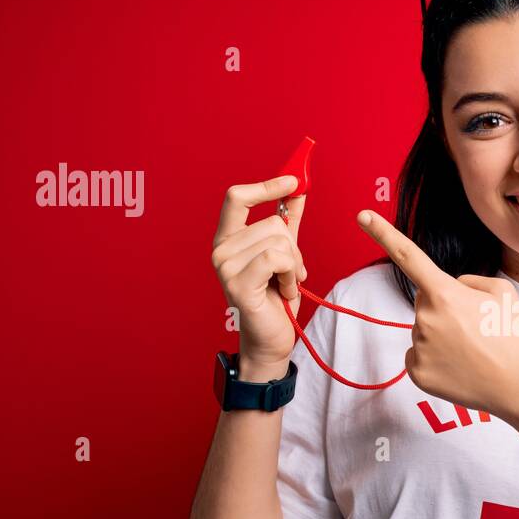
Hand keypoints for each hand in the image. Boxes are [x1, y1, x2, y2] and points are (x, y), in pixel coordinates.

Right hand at [211, 175, 307, 369]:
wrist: (272, 339)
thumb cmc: (275, 298)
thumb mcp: (285, 254)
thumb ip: (288, 221)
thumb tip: (298, 189)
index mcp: (228, 239)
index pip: (238, 197)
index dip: (266, 186)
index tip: (293, 180)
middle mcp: (221, 250)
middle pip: (271, 222)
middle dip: (293, 247)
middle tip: (290, 272)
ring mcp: (225, 267)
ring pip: (278, 241)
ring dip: (293, 265)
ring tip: (285, 283)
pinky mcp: (237, 284)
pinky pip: (276, 259)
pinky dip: (290, 275)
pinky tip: (284, 291)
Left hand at [355, 209, 518, 420]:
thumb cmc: (516, 336)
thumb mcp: (501, 292)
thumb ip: (466, 282)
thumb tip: (449, 290)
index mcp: (445, 293)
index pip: (408, 256)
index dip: (383, 234)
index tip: (363, 216)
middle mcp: (426, 318)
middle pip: (425, 302)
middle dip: (445, 308)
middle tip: (477, 327)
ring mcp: (419, 348)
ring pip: (423, 331)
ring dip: (443, 336)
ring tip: (475, 350)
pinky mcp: (417, 373)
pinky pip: (418, 356)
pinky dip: (436, 359)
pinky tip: (461, 366)